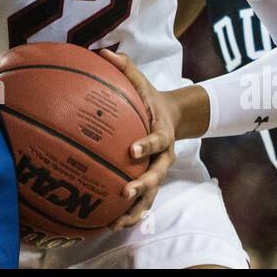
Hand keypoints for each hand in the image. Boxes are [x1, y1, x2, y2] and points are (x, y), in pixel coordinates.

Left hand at [97, 48, 176, 232]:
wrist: (173, 116)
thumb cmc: (149, 97)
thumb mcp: (141, 81)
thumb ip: (125, 68)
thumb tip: (104, 52)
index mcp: (162, 132)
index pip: (157, 140)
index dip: (147, 145)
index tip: (132, 151)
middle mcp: (164, 156)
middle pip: (157, 175)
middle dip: (142, 185)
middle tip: (124, 192)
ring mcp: (159, 171)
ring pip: (151, 194)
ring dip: (136, 208)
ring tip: (116, 222)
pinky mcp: (151, 181)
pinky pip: (143, 200)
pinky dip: (131, 213)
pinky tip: (111, 225)